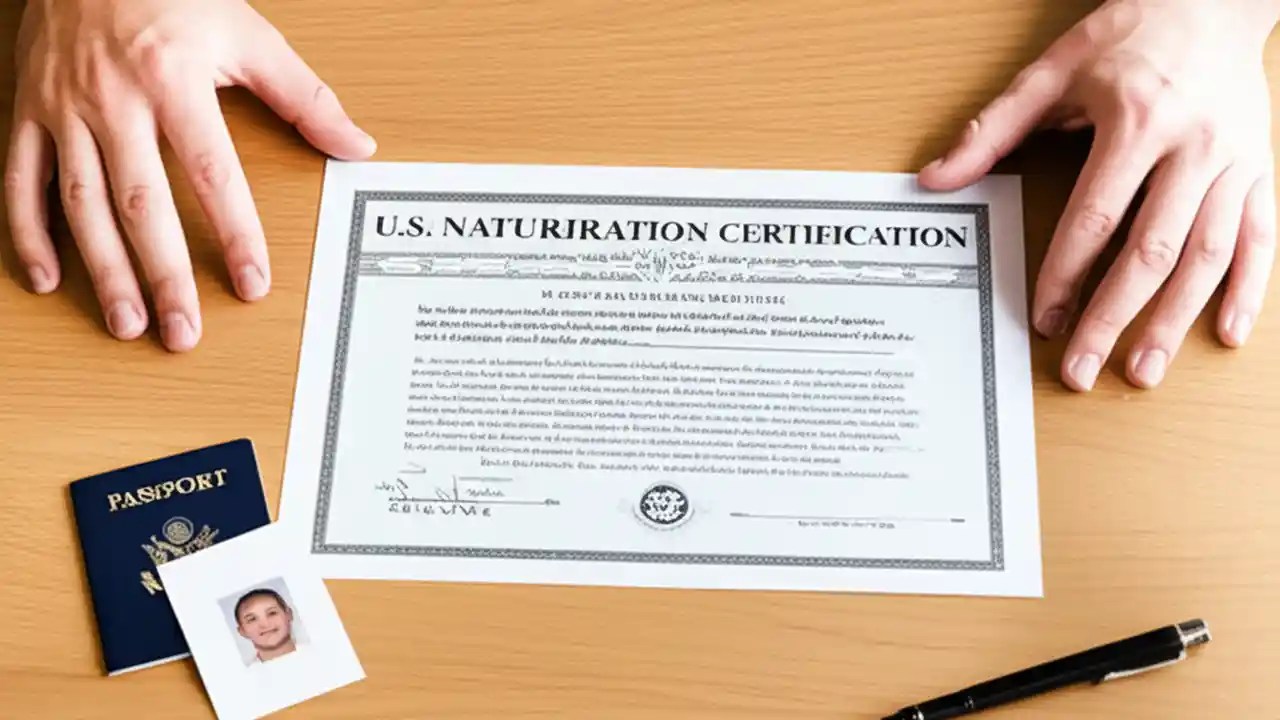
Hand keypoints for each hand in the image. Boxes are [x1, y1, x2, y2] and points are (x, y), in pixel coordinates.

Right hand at [5, 0, 375, 350]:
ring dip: (104, 270)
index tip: (251, 283)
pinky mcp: (28, 110)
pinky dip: (27, 234)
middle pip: (142, 203)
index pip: (212, 173)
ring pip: (80, 203)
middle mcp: (114, 100)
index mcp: (172, 81)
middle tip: (183, 332)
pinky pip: (20, 180)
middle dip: (163, 274)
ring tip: (128, 322)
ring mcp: (64, 109)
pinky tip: (48, 282)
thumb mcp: (247, 35)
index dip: (234, 232)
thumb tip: (357, 144)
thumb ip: (304, 95)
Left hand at [918, 0, 1278, 390]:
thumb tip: (935, 177)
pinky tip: (1224, 335)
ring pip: (1209, 256)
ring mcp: (1236, 163)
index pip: (1097, 216)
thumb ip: (993, 127)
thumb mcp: (1054, 68)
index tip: (1044, 319)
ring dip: (1175, 320)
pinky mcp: (1263, 171)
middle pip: (1152, 250)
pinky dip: (1248, 290)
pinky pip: (1263, 239)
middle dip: (1114, 317)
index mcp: (1138, 123)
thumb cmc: (1133, 34)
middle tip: (1083, 369)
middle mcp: (1194, 147)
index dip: (1066, 273)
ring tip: (1142, 372)